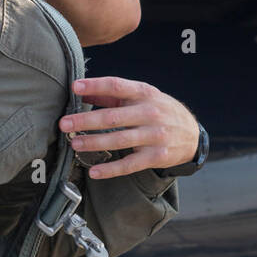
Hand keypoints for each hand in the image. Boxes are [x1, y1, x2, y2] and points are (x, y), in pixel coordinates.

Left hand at [58, 76, 199, 179]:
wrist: (192, 135)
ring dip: (94, 143)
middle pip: (113, 116)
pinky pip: (129, 164)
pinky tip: (94, 171)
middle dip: (86, 120)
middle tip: (64, 123)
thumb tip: (81, 91)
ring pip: (119, 140)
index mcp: (145, 93)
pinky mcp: (156, 156)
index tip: (75, 87)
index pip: (117, 86)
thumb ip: (112, 95)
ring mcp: (155, 136)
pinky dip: (111, 169)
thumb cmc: (159, 111)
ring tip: (74, 144)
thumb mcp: (141, 97)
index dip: (96, 85)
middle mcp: (151, 113)